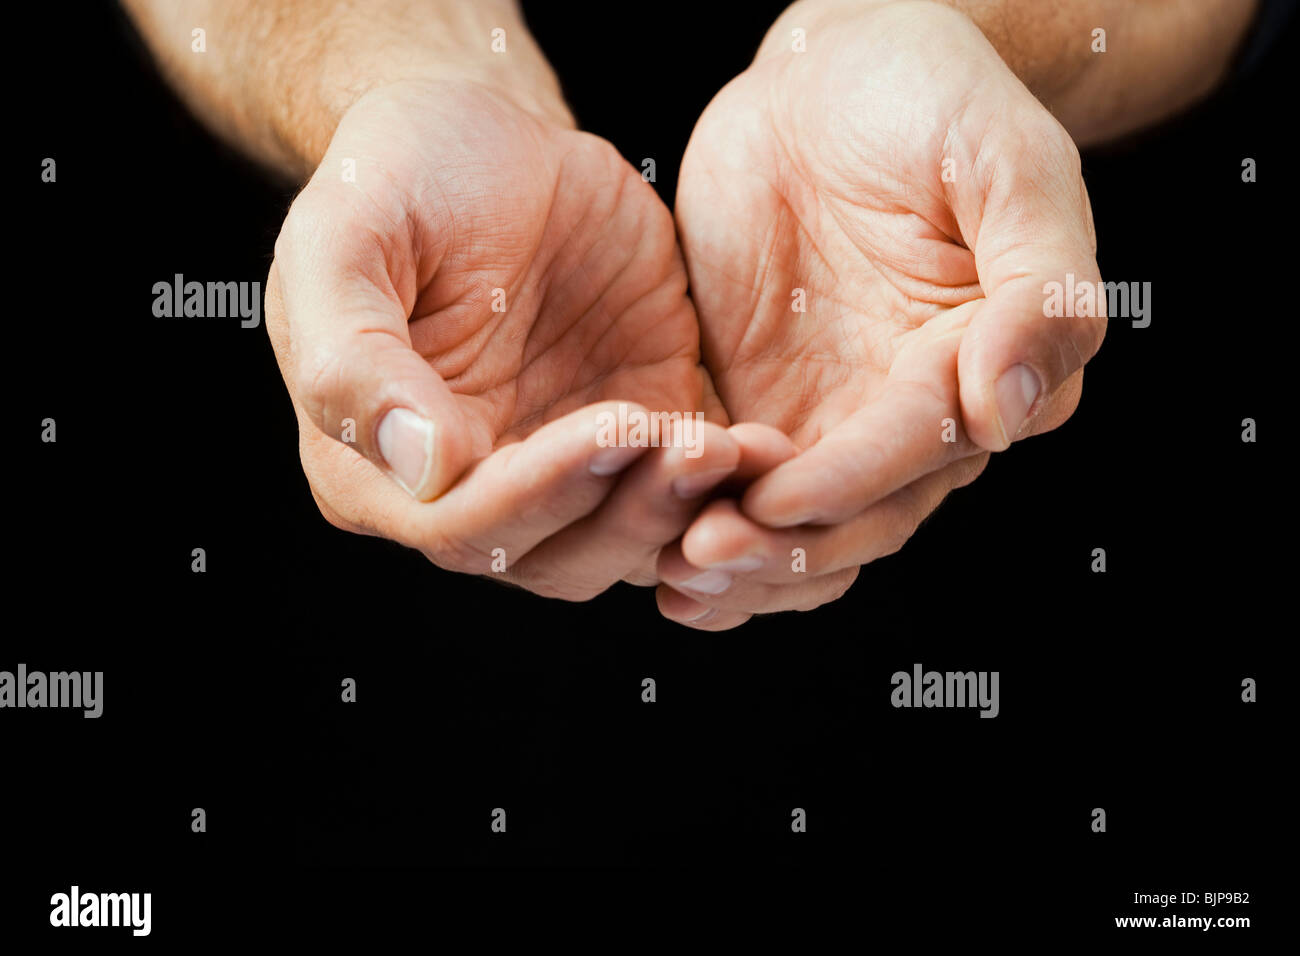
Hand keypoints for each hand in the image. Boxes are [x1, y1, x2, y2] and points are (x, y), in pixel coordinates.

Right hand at [266, 79, 739, 598]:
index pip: (460, 526)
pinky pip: (686, 497)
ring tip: (734, 447)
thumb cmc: (398, 178)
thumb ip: (351, 354)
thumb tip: (418, 463)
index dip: (537, 494)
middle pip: (555, 555)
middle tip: (697, 446)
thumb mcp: (346, 237)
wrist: (486, 139)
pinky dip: (727, 491)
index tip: (607, 430)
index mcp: (376, 469)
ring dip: (686, 511)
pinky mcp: (635, 436)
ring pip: (627, 545)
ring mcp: (559, 472)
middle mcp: (468, 493)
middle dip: (630, 512)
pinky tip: (765, 448)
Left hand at [662, 0, 1105, 627]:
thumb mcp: (1007, 166)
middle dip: (785, 547)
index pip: (920, 450)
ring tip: (671, 572)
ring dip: (741, 563)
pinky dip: (694, 525)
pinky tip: (646, 553)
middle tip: (703, 555)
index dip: (852, 482)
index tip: (780, 498)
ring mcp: (830, 418)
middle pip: (858, 518)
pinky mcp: (758, 408)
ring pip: (797, 528)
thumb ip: (1037, 289)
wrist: (827, 76)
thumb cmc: (931, 99)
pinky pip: (732, 488)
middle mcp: (909, 413)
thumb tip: (1009, 412)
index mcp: (982, 365)